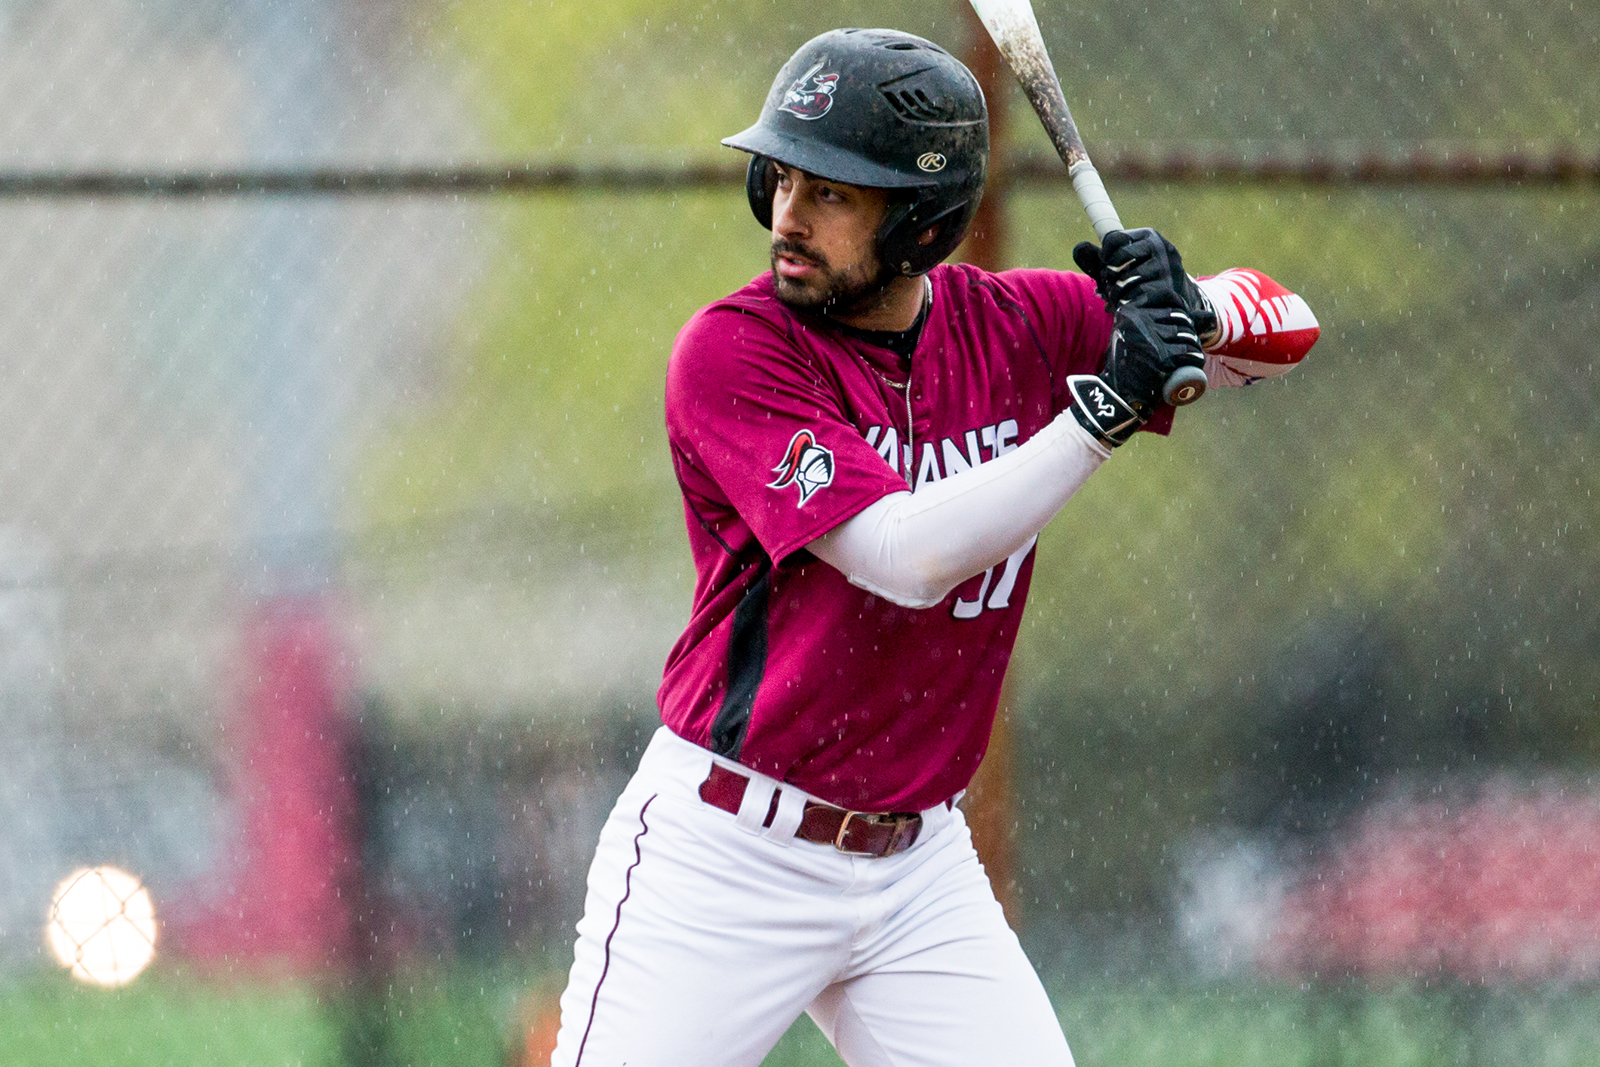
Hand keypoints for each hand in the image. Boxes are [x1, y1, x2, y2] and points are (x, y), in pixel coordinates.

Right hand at [1067, 301, 1205, 447]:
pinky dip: (1195, 358)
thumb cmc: (1127, 364)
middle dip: (1189, 329)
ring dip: (1194, 345)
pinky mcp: (1161, 357)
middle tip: (1186, 342)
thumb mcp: (1132, 335)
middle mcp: (1139, 320)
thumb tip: (1204, 315)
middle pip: (1180, 316)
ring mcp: (1150, 339)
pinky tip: (1194, 362)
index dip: (1181, 306)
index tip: (1183, 318)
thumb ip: (1152, 321)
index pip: (1166, 296)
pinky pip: (1188, 353)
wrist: (1117, 393)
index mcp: (1129, 311)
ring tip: (1190, 354)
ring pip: (1187, 335)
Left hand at [1073, 228, 1218, 344]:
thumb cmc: (1142, 277)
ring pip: (1127, 278)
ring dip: (1115, 291)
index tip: (1105, 264)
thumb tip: (1078, 248)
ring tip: (1118, 295)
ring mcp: (1166, 267)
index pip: (1114, 238)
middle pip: (1119, 257)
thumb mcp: (1121, 264)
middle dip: (1108, 273)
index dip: (1103, 254)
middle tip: (1109, 283)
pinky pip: (1138, 294)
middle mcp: (1159, 247)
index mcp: (1148, 236)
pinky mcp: (1168, 287)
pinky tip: (1129, 303)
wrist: (1176, 297)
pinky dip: (1128, 301)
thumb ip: (1097, 258)